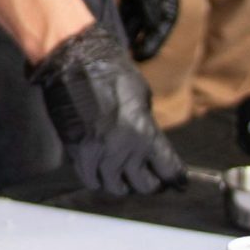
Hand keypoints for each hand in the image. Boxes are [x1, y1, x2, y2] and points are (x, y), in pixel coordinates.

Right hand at [29, 23, 184, 197]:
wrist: (74, 62)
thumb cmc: (111, 73)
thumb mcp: (142, 99)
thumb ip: (147, 128)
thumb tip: (151, 149)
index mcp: (146, 134)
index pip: (169, 172)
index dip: (174, 179)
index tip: (174, 181)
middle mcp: (123, 148)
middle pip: (143, 186)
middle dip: (147, 183)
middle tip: (145, 176)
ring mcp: (98, 152)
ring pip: (115, 187)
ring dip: (121, 183)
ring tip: (121, 174)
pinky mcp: (76, 150)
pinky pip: (90, 179)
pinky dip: (97, 179)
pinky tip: (100, 170)